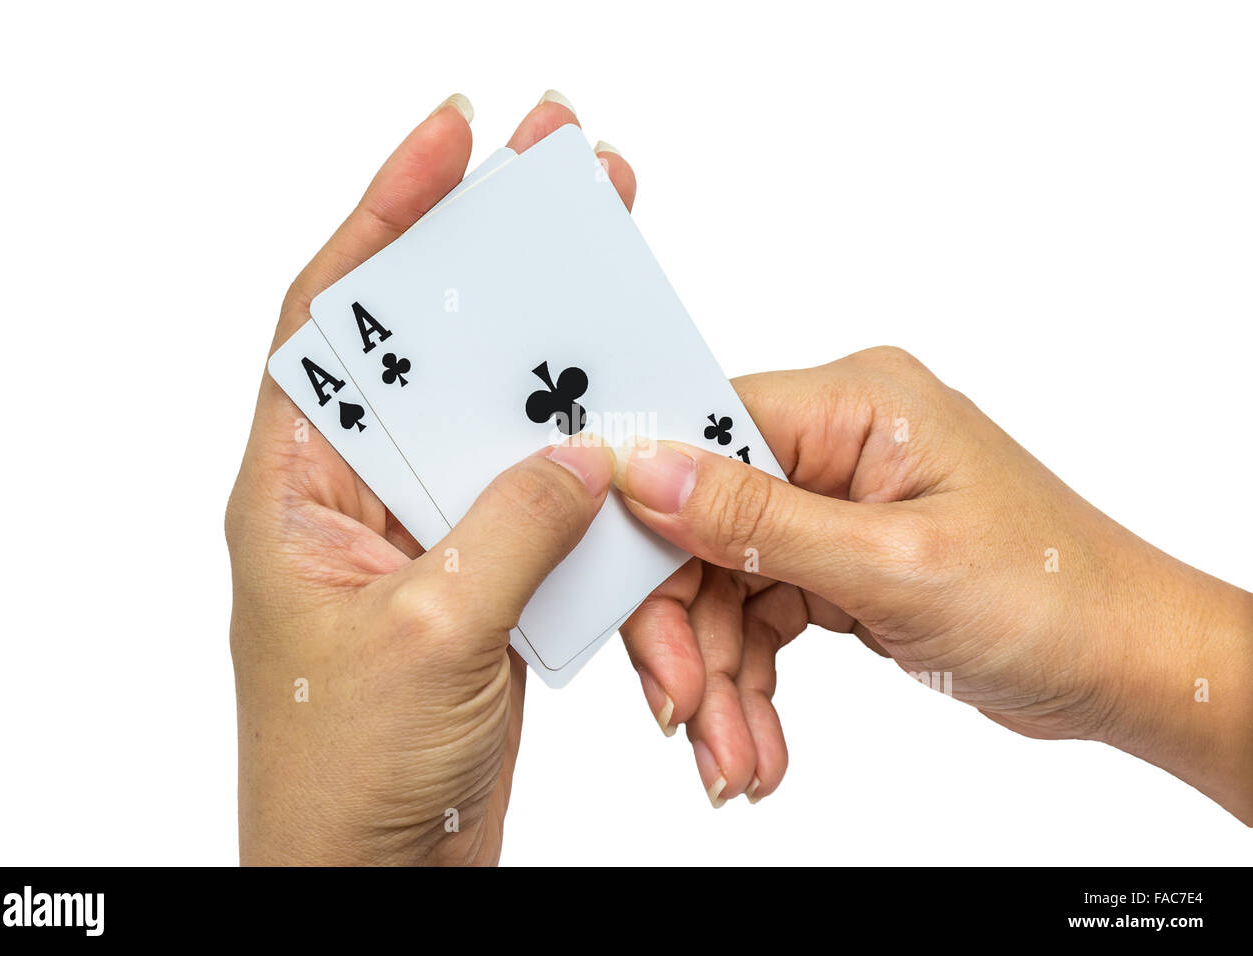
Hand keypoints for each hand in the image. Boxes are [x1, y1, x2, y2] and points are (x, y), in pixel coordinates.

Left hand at [226, 91, 630, 863]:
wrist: (377, 876)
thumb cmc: (344, 774)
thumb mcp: (434, 635)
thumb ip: (512, 529)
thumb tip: (581, 455)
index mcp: (296, 492)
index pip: (328, 322)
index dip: (384, 218)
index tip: (452, 142)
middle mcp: (354, 499)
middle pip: (426, 350)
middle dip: (495, 263)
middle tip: (567, 176)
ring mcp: (421, 537)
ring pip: (491, 423)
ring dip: (553, 373)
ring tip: (618, 294)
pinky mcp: (476, 581)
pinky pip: (534, 504)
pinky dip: (584, 480)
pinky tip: (624, 442)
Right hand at [616, 348, 1252, 820]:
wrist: (1125, 665)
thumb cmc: (1052, 597)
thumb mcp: (895, 564)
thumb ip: (760, 520)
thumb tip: (646, 469)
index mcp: (855, 405)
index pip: (705, 440)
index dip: (651, 524)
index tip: (620, 605)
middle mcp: (837, 442)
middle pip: (704, 525)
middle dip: (690, 632)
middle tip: (685, 714)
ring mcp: (836, 501)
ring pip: (725, 581)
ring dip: (720, 676)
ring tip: (733, 759)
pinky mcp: (838, 555)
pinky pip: (760, 611)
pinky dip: (751, 679)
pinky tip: (757, 738)